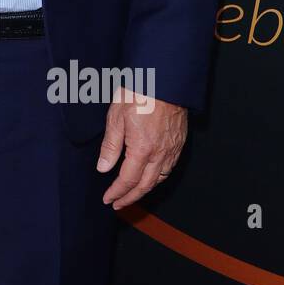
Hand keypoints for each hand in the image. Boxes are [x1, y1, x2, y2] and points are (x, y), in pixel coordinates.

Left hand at [96, 89, 187, 208]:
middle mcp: (160, 153)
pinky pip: (169, 168)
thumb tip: (103, 168)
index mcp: (142, 149)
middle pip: (145, 185)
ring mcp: (172, 149)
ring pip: (159, 179)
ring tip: (132, 195)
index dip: (117, 192)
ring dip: (144, 190)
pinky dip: (158, 178)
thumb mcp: (116, 117)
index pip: (128, 180)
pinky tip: (150, 178)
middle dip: (130, 197)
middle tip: (118, 204)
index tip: (108, 199)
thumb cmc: (139, 93)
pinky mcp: (179, 143)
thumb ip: (110, 146)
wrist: (164, 79)